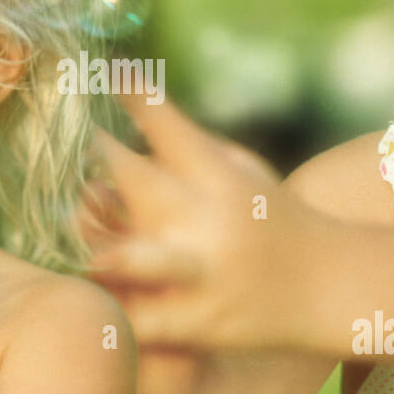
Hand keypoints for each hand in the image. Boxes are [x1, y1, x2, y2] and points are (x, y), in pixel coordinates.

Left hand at [80, 93, 321, 352]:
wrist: (326, 286)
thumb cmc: (265, 216)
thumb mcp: (240, 170)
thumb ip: (182, 152)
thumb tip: (111, 134)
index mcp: (220, 177)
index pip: (171, 128)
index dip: (137, 96)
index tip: (110, 69)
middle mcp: (208, 222)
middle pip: (144, 186)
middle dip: (105, 163)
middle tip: (68, 146)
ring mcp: (200, 276)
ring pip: (142, 262)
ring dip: (110, 252)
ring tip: (86, 246)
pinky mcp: (193, 324)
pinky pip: (141, 320)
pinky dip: (113, 310)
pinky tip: (85, 300)